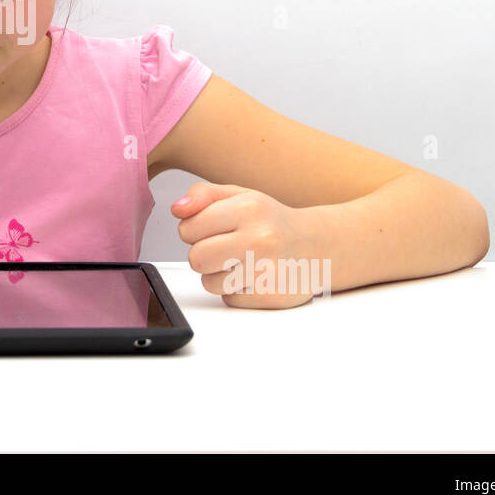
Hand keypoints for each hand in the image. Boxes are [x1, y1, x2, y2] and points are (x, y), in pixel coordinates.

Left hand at [171, 183, 324, 308]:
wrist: (317, 246)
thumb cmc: (271, 221)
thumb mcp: (240, 196)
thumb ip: (203, 195)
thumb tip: (177, 209)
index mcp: (249, 208)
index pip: (189, 228)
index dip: (193, 231)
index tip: (210, 229)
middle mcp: (260, 239)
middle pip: (196, 259)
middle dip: (202, 255)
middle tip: (222, 248)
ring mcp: (268, 271)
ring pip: (210, 283)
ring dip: (218, 275)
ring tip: (241, 262)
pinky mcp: (271, 297)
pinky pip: (229, 299)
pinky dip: (237, 290)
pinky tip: (255, 276)